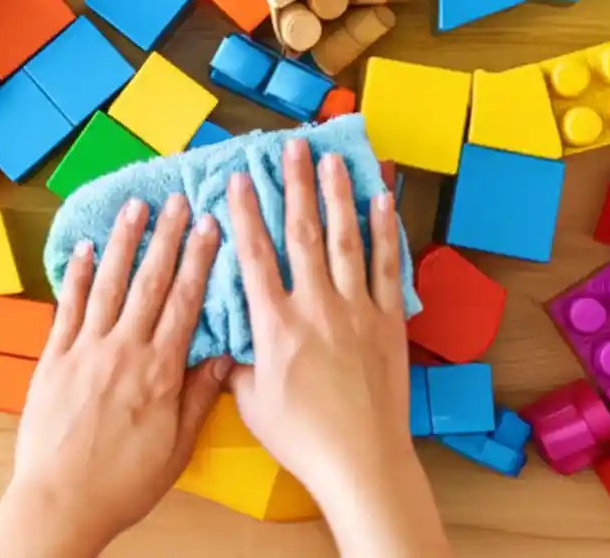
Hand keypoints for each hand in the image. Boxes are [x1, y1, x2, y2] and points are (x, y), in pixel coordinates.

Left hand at [0, 194, 228, 557]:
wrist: (60, 502)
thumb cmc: (123, 484)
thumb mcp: (177, 448)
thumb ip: (199, 398)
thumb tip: (221, 356)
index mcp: (159, 372)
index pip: (185, 303)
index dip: (199, 261)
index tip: (210, 227)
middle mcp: (123, 351)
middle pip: (150, 283)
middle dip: (166, 237)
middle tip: (177, 200)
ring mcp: (85, 351)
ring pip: (109, 285)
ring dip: (124, 243)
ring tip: (134, 207)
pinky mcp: (54, 360)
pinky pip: (68, 309)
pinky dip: (79, 277)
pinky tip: (88, 250)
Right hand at [226, 139, 450, 557]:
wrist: (361, 461)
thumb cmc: (302, 438)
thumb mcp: (252, 403)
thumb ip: (236, 365)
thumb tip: (220, 344)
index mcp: (275, 326)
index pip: (255, 257)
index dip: (245, 213)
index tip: (238, 179)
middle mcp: (315, 307)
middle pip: (303, 234)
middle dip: (295, 186)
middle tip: (293, 148)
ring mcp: (357, 310)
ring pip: (346, 240)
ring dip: (338, 195)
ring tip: (333, 159)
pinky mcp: (388, 321)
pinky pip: (387, 266)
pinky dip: (385, 230)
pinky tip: (381, 201)